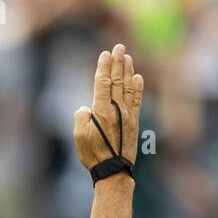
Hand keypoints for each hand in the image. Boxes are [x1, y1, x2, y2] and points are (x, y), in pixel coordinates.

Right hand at [72, 44, 142, 171]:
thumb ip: (80, 117)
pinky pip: (137, 100)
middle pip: (117, 80)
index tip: (105, 53)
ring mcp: (128, 115)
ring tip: (128, 57)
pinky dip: (138, 88)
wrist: (113, 171)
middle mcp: (116, 109)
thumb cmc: (93, 155)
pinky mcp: (135, 122)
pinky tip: (138, 77)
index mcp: (101, 111)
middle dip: (117, 62)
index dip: (104, 67)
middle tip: (119, 47)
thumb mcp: (78, 136)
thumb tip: (86, 107)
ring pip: (128, 87)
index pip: (103, 83)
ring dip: (128, 71)